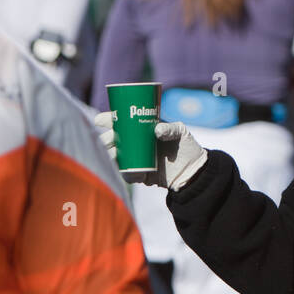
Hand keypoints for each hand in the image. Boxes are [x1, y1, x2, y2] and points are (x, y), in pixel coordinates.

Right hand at [93, 113, 207, 189]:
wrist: (193, 171)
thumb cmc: (186, 146)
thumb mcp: (180, 133)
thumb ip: (171, 129)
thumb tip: (157, 131)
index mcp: (140, 128)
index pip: (120, 121)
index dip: (108, 119)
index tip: (100, 120)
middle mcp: (133, 143)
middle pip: (112, 140)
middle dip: (106, 139)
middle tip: (109, 140)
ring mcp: (134, 158)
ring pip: (115, 157)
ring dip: (112, 156)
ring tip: (116, 155)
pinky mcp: (138, 173)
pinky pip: (127, 174)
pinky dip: (128, 174)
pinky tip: (136, 173)